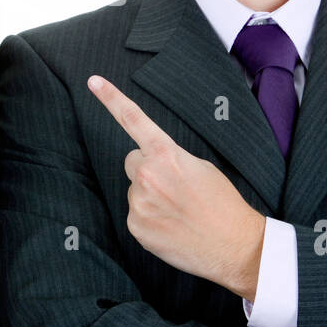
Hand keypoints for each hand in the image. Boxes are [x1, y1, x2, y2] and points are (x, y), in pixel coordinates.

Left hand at [87, 75, 265, 299]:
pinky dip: (150, 219)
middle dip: (148, 170)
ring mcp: (138, 202)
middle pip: (133, 162)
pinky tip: (172, 227)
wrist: (233, 246)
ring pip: (136, 191)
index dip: (111, 98)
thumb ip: (171, 159)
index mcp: (166, 154)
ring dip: (151, 197)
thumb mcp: (202, 168)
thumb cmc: (222, 204)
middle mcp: (147, 175)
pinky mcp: (135, 226)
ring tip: (179, 211)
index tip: (93, 81)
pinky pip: (136, 214)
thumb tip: (155, 165)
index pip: (133, 119)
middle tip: (175, 188)